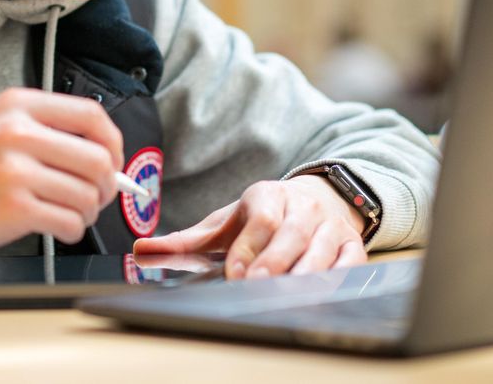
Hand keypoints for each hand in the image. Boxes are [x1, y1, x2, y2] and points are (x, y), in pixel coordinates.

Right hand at [0, 88, 123, 252]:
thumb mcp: (3, 127)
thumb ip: (53, 133)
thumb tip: (108, 156)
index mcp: (20, 106)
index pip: (90, 116)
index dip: (113, 141)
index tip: (113, 158)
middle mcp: (18, 133)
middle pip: (97, 158)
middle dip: (108, 183)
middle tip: (99, 194)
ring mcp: (15, 171)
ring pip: (87, 194)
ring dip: (88, 210)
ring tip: (71, 211)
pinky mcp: (15, 207)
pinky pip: (69, 221)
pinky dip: (72, 229)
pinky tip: (59, 226)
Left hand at [133, 177, 367, 279]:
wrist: (316, 200)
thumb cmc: (263, 218)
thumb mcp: (226, 224)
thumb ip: (186, 241)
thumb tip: (142, 250)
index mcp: (267, 197)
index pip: (261, 220)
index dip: (248, 248)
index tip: (235, 272)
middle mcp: (302, 208)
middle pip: (291, 235)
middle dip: (274, 262)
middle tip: (257, 285)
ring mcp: (329, 226)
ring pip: (320, 251)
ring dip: (305, 274)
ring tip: (287, 295)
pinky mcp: (351, 244)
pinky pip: (348, 262)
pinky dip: (337, 277)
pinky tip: (320, 293)